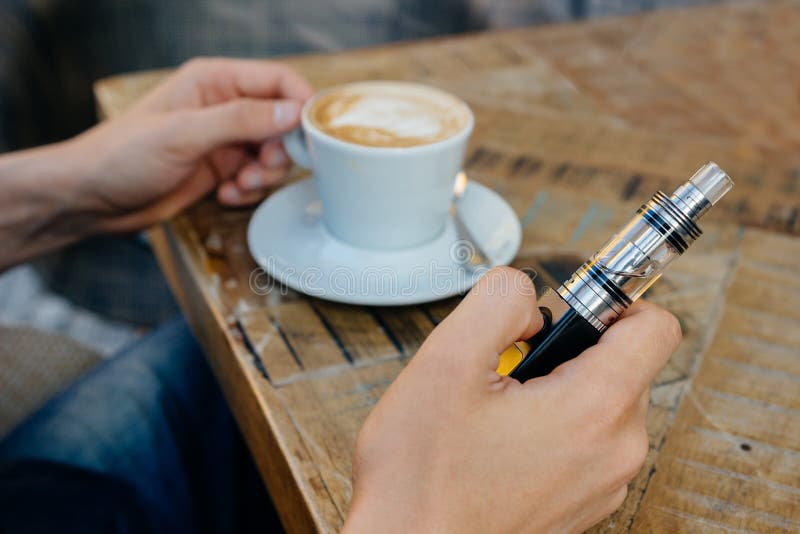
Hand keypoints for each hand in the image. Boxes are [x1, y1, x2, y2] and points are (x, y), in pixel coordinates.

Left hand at [68, 57, 313, 231]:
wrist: (91, 198)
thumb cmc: (122, 155)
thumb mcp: (184, 134)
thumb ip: (241, 120)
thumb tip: (292, 112)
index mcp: (213, 81)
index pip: (277, 80)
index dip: (301, 104)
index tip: (315, 134)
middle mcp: (223, 107)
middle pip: (282, 121)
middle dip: (281, 150)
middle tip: (264, 167)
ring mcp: (223, 140)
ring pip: (273, 153)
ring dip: (265, 174)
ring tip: (240, 185)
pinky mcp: (220, 169)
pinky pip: (256, 177)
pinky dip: (249, 190)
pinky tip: (226, 195)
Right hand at [344, 267, 680, 532]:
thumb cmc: (421, 479)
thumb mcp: (447, 362)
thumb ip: (498, 301)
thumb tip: (529, 299)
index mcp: (595, 409)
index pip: (654, 326)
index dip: (615, 300)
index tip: (573, 305)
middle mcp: (615, 451)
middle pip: (621, 363)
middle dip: (567, 349)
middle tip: (508, 367)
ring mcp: (602, 484)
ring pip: (600, 402)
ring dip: (555, 389)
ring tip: (496, 409)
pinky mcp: (582, 503)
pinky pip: (585, 441)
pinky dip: (552, 426)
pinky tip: (500, 441)